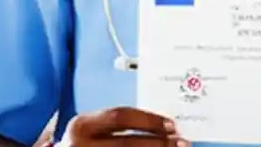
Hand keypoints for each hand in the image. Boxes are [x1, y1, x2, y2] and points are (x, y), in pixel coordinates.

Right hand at [53, 107, 188, 145]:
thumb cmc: (80, 145)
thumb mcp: (90, 129)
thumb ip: (115, 126)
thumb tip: (157, 126)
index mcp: (82, 125)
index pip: (120, 117)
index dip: (148, 120)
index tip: (170, 124)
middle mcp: (82, 145)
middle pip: (127, 143)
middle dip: (158, 142)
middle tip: (180, 141)